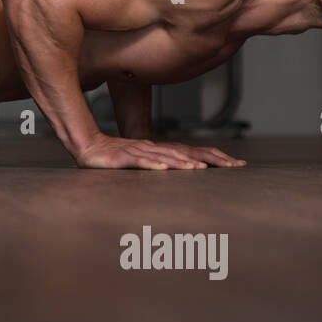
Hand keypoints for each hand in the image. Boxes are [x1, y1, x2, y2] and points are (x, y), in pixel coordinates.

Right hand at [75, 138, 245, 169]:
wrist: (87, 146)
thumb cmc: (112, 158)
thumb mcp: (138, 162)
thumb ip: (156, 166)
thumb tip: (176, 174)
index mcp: (158, 150)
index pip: (189, 154)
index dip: (212, 158)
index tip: (235, 165)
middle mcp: (151, 148)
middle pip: (182, 154)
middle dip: (205, 161)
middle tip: (227, 167)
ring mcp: (137, 151)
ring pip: (163, 157)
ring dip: (180, 164)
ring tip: (197, 171)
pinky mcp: (123, 157)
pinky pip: (140, 162)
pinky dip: (153, 165)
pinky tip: (164, 169)